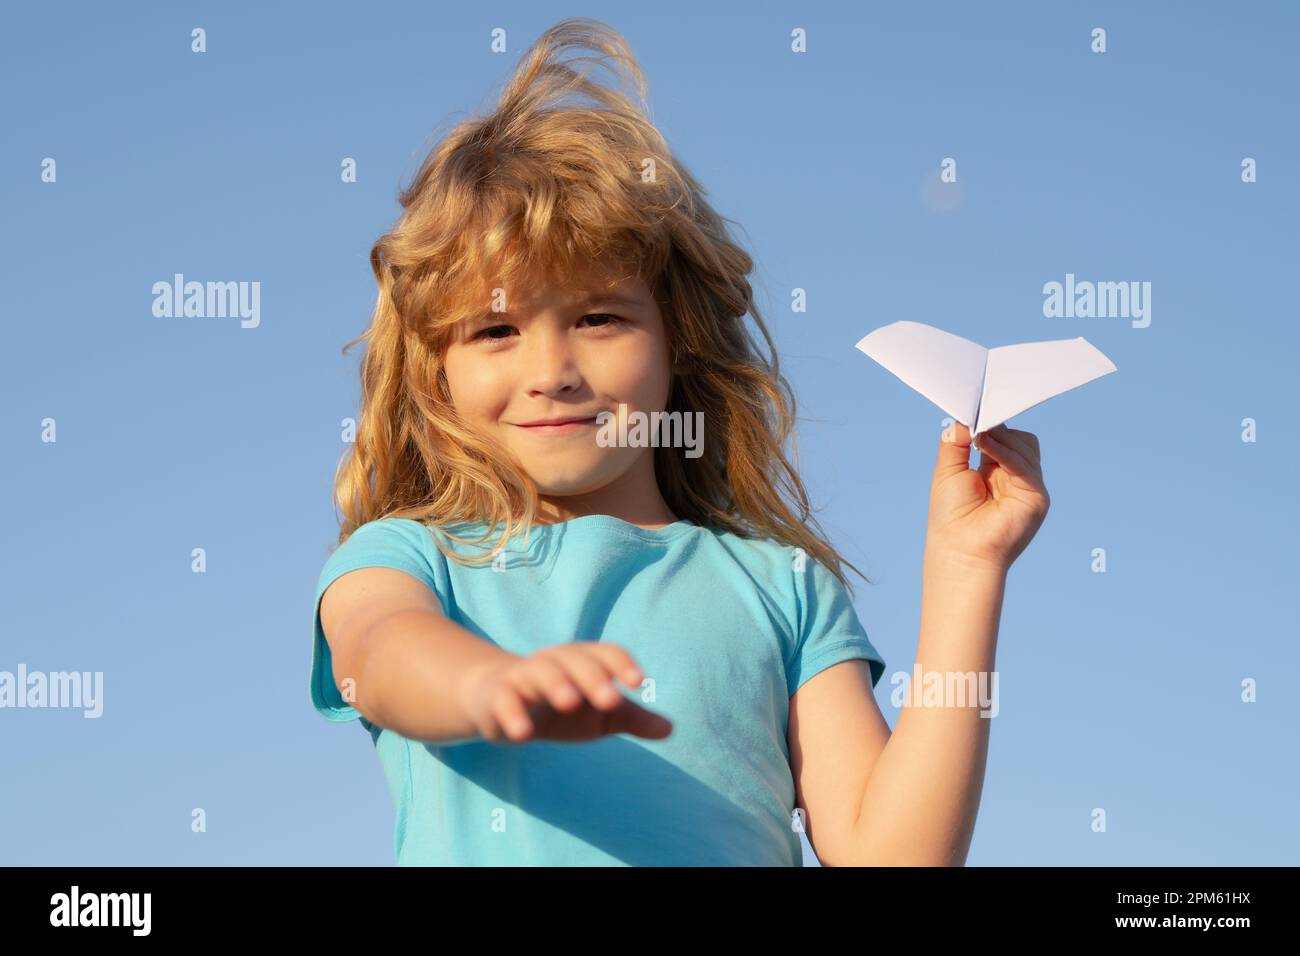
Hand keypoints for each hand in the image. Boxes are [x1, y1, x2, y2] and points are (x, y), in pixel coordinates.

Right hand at [458, 643, 672, 743]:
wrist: (496, 701)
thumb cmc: (558, 704)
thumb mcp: (597, 714)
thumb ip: (630, 718)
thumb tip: (670, 729)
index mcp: (581, 660)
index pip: (605, 653)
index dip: (622, 664)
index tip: (639, 682)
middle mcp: (553, 661)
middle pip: (574, 659)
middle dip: (593, 677)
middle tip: (612, 700)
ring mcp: (523, 676)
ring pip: (540, 672)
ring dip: (556, 684)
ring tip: (570, 702)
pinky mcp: (497, 697)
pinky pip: (504, 701)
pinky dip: (513, 714)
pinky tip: (523, 734)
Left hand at [925, 421, 1049, 572]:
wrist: (960, 551)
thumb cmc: (951, 517)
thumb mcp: (948, 470)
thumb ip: (955, 442)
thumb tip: (962, 419)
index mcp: (996, 471)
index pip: (1004, 438)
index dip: (991, 425)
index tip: (974, 413)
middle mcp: (1016, 478)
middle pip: (1019, 439)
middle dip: (997, 428)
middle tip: (976, 424)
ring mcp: (1029, 486)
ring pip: (1025, 446)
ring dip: (999, 438)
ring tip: (976, 437)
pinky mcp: (1036, 496)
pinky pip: (1024, 465)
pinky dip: (1004, 452)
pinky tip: (983, 446)